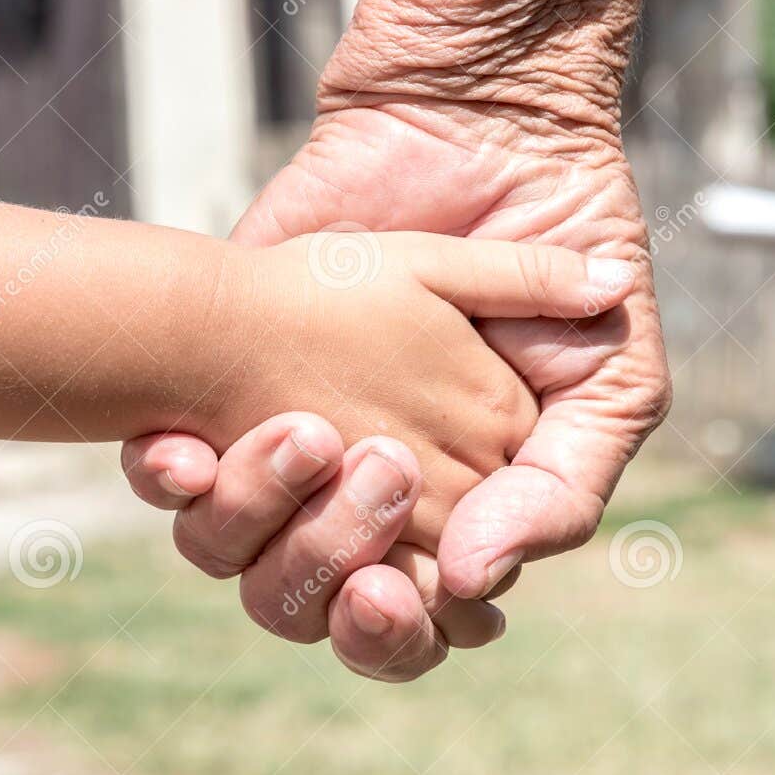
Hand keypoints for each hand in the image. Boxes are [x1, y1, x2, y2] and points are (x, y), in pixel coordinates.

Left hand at [132, 229, 632, 676]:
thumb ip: (560, 488)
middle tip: (344, 543)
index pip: (402, 629)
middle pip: (303, 611)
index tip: (387, 593)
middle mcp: (353, 501)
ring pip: (229, 555)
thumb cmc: (559, 273)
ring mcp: (283, 452)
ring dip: (249, 521)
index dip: (387, 635)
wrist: (479, 138)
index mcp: (448, 522)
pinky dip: (169, 475)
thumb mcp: (606, 380)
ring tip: (304, 436)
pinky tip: (185, 448)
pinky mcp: (220, 390)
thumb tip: (472, 580)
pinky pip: (168, 474)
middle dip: (314, 589)